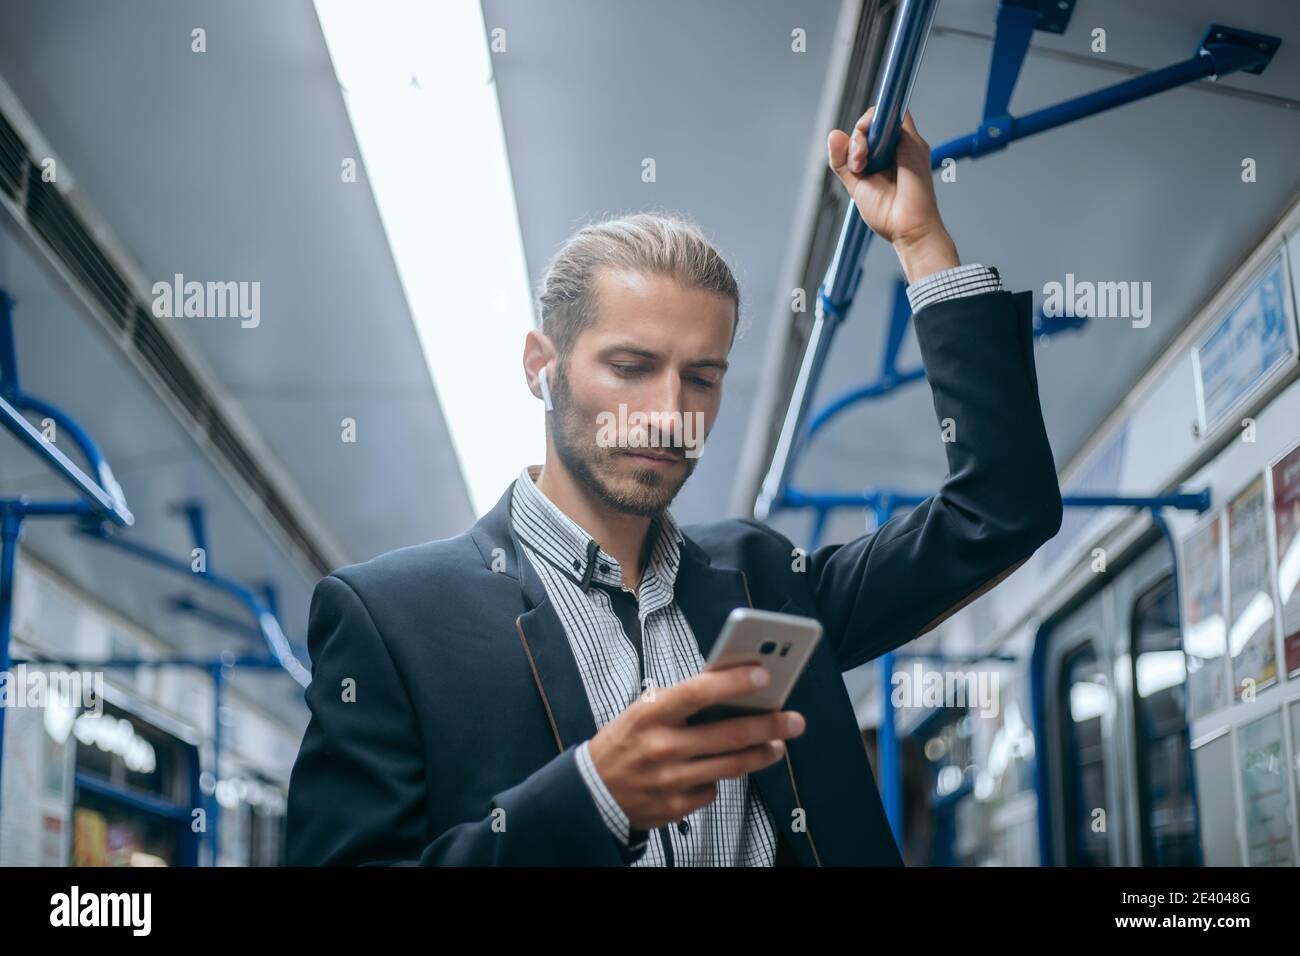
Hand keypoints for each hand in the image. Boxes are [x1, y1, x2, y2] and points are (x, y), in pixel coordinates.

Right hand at [587, 665, 806, 830]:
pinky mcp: (675, 806)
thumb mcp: (644, 712)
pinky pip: (713, 789)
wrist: (591, 792)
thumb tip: (733, 687)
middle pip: (729, 734)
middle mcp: (661, 746)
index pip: (698, 691)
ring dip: (762, 753)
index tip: (764, 673)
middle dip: (770, 725)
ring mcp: (670, 780)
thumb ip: (683, 702)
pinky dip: (722, 777)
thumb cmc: (626, 741)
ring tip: (778, 744)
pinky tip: (723, 768)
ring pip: (732, 766)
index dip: (733, 681)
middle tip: (795, 719)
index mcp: (650, 713)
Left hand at [828, 109, 958, 282]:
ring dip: (862, 136)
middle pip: (870, 122)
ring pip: (880, 116)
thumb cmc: (887, 213)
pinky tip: (868, 154)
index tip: (853, 161)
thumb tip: (833, 133)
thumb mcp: (855, 185)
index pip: (866, 133)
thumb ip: (842, 161)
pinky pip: (896, 115)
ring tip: (861, 164)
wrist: (907, 228)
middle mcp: (895, 148)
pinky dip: (876, 127)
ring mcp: (905, 144)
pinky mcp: (914, 142)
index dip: (856, 137)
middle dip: (856, 138)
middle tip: (857, 165)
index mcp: (882, 158)